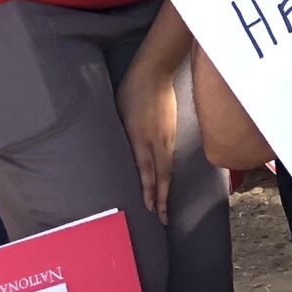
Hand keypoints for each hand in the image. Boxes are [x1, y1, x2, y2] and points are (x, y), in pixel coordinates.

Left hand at [117, 51, 179, 222]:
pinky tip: (166, 180)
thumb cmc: (131, 91)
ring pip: (168, 168)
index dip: (149, 192)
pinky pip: (170, 157)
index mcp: (140, 138)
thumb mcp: (119, 115)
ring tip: (165, 206)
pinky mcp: (172, 131)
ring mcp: (167, 136)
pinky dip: (168, 173)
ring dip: (166, 189)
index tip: (149, 210)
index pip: (146, 172)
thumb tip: (120, 154)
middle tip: (162, 219)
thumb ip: (122, 137)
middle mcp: (156, 141)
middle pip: (162, 176)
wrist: (155, 72)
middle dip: (162, 199)